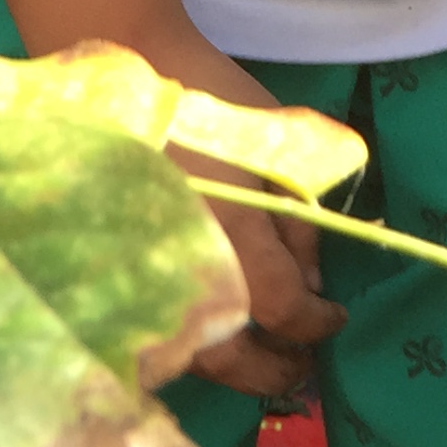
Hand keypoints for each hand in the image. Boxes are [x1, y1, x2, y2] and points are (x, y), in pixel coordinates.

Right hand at [146, 36, 349, 396]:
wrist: (123, 75)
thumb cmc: (209, 102)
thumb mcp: (281, 147)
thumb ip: (303, 222)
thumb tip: (312, 285)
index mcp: (231, 234)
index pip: (285, 310)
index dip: (317, 324)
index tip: (335, 317)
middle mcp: (183, 272)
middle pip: (234, 359)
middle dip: (276, 370)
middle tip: (302, 367)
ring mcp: (140, 284)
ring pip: (192, 361)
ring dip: (234, 371)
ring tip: (262, 361)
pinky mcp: (111, 286)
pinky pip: (154, 343)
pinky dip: (190, 354)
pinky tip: (211, 343)